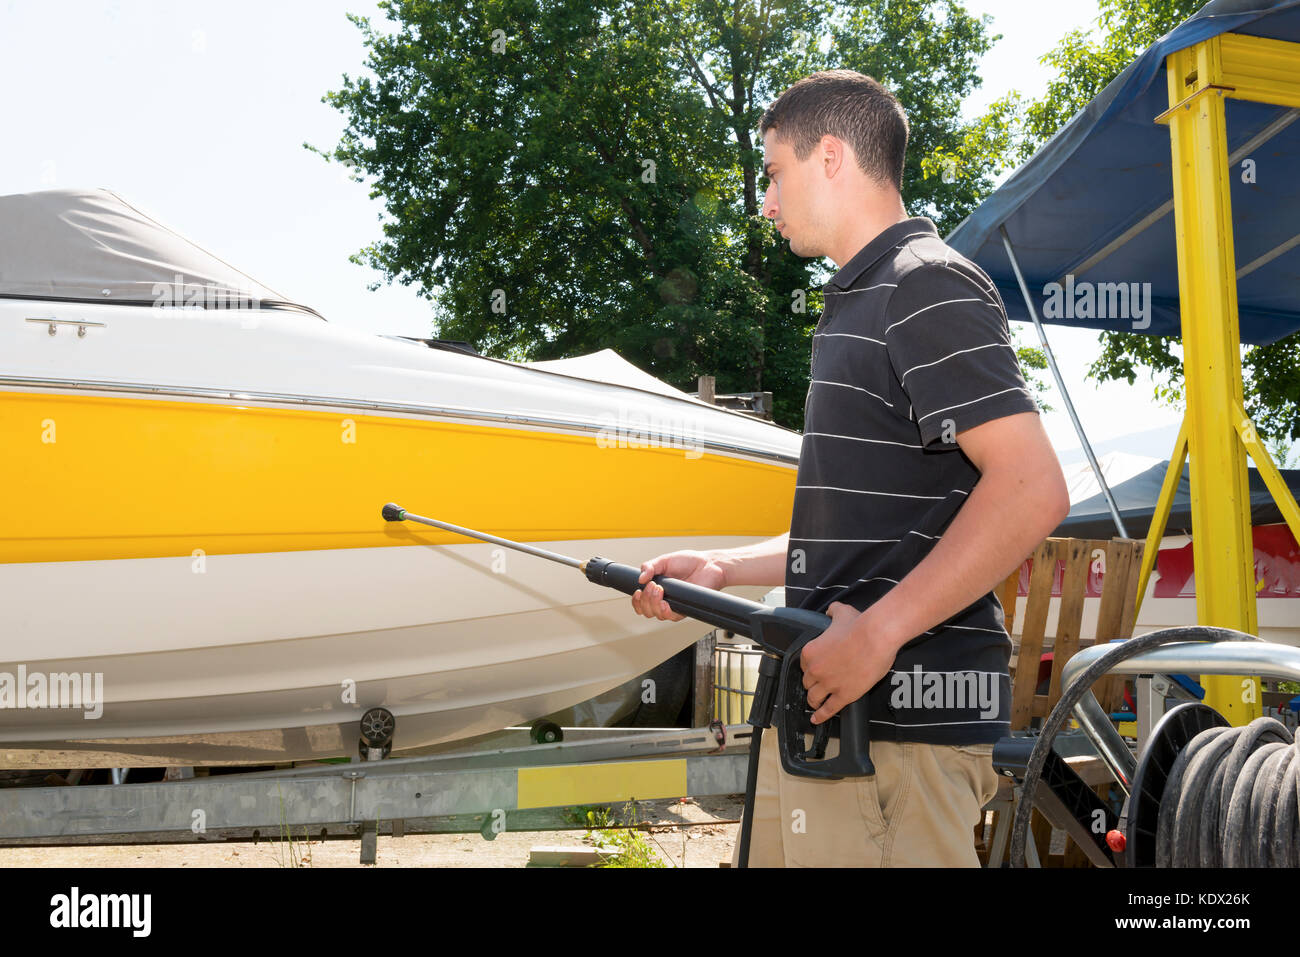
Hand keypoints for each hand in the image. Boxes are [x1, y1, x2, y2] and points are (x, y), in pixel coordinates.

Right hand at [630, 550, 726, 620]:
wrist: (708, 565)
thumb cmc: (690, 562)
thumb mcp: (665, 560)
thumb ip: (649, 567)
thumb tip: (640, 578)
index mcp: (657, 587)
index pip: (641, 602)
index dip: (636, 601)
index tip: (637, 592)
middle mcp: (664, 598)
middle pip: (646, 610)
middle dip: (645, 599)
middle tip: (652, 586)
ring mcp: (674, 605)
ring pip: (656, 615)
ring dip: (653, 603)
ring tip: (659, 589)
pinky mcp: (684, 609)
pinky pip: (671, 617)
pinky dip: (664, 611)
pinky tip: (665, 602)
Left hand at [800, 602, 895, 723]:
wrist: (876, 637)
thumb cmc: (860, 626)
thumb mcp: (841, 612)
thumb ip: (832, 611)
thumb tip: (829, 611)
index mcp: (810, 651)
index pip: (804, 665)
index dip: (811, 668)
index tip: (816, 670)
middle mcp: (815, 670)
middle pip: (807, 683)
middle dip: (813, 684)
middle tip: (818, 686)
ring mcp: (828, 684)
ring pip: (814, 698)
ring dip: (814, 701)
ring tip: (815, 704)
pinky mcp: (843, 696)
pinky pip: (828, 710)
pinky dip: (821, 716)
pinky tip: (817, 719)